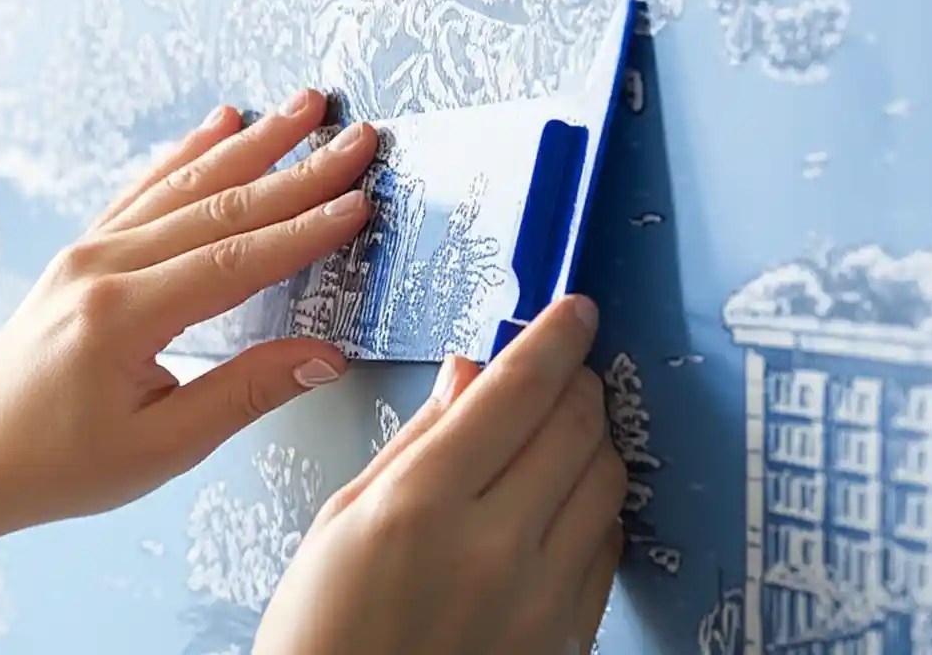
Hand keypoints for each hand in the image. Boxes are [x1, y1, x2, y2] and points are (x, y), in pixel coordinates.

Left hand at [0, 88, 376, 531]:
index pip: (237, 259)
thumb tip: (324, 358)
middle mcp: (102, 267)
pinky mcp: (81, 254)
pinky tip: (220, 125)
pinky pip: (143, 190)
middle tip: (356, 138)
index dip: (305, 231)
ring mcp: (87, 253)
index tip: (359, 202)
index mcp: (123, 315)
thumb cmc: (56, 465)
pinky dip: (187, 155)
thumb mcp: (161, 448)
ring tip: (304, 108)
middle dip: (297, 170)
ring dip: (252, 144)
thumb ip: (246, 393)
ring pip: (183, 184)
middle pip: (219, 207)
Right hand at [255, 297, 625, 654]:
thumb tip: (467, 373)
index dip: (554, 336)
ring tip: (550, 435)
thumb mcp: (342, 519)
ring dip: (590, 437)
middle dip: (576, 379)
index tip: (574, 310)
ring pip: (606, 478)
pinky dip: (592, 502)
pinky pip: (609, 541)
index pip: (517, 391)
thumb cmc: (322, 636)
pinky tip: (553, 502)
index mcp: (422, 506)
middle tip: (557, 370)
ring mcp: (542, 596)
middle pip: (576, 425)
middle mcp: (494, 546)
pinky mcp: (569, 634)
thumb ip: (418, 439)